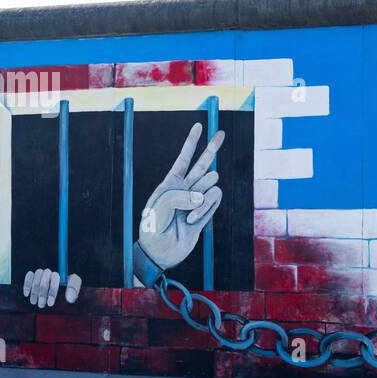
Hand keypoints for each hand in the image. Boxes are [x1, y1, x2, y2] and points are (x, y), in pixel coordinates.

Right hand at [23, 269, 81, 307]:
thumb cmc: (67, 290)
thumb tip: (70, 297)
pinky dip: (27, 285)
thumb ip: (73, 290)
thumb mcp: (73, 290)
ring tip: (34, 302)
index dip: (52, 292)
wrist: (59, 292)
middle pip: (44, 281)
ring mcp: (40, 273)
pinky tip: (27, 294)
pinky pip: (28, 277)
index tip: (50, 303)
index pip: (55, 280)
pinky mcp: (32, 275)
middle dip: (42, 295)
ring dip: (34, 292)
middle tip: (41, 305)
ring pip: (36, 280)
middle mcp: (49, 273)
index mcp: (59, 275)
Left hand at [136, 122, 223, 272]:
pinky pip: (214, 200)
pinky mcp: (206, 212)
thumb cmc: (154, 227)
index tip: (199, 125)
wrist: (160, 252)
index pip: (184, 158)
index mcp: (170, 183)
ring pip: (211, 185)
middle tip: (221, 133)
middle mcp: (186, 189)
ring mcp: (197, 200)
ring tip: (188, 215)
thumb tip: (203, 195)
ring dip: (200, 199)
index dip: (191, 142)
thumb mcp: (160, 206)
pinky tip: (192, 221)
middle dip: (211, 147)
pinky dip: (205, 210)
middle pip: (203, 163)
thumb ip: (180, 195)